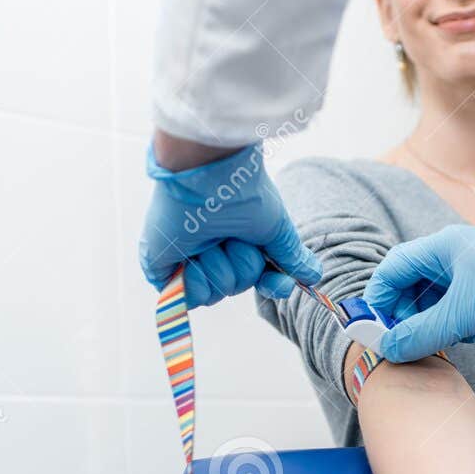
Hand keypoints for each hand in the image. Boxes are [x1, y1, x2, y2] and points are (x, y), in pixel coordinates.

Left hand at [137, 140, 321, 306]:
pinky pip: (185, 297)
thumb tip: (314, 277)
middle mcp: (211, 248)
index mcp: (236, 237)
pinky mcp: (161, 266)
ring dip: (219, 268)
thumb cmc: (242, 193)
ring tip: (212, 238)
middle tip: (234, 237)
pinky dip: (194, 280)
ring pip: (213, 293)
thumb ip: (290, 257)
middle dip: (241, 266)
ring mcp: (185, 257)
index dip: (270, 284)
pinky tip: (194, 255)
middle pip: (234, 287)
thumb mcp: (275, 230)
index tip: (281, 284)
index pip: (255, 277)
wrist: (207, 177)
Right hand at [363, 221, 474, 361]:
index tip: (377, 331)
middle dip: (405, 316)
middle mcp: (452, 256)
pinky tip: (466, 339)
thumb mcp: (468, 314)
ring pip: (432, 299)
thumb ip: (424, 332)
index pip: (392, 269)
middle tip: (408, 345)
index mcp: (441, 248)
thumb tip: (390, 349)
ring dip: (429, 323)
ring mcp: (470, 272)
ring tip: (439, 344)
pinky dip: (451, 324)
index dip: (380, 300)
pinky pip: (455, 307)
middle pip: (409, 285)